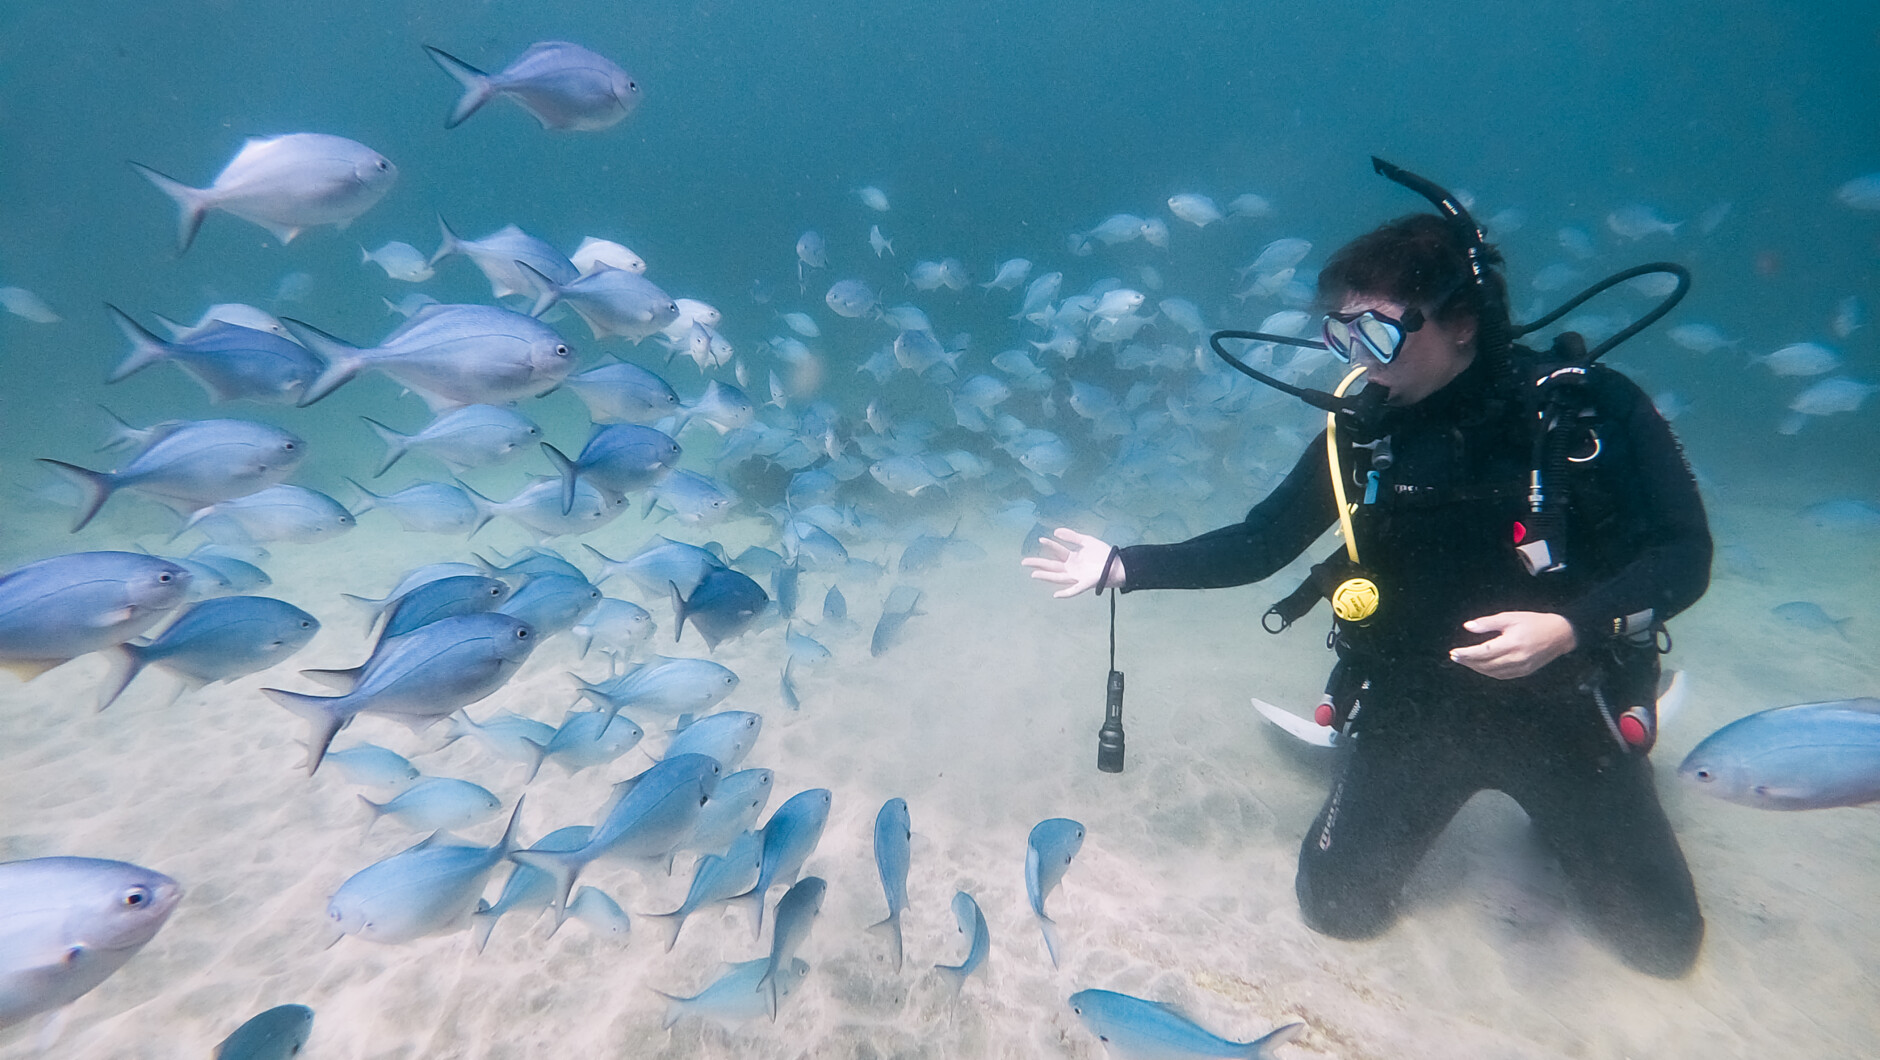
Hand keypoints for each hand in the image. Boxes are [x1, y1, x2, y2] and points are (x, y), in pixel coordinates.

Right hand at [1021, 527, 1122, 597]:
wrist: (1119, 563)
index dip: (1049, 545)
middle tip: (1024, 562)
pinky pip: (1073, 590)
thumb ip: (1072, 536)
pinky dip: (1065, 593)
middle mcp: (1071, 568)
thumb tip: (1055, 531)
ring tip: (1034, 574)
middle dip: (1038, 564)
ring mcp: (1077, 577)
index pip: (1057, 551)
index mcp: (1072, 558)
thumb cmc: (1103, 554)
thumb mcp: (1086, 541)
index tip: (1041, 539)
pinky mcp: (1085, 584)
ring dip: (1046, 576)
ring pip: (1058, 577)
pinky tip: (1056, 594)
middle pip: (1052, 566)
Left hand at [1448, 611, 1577, 679]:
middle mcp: (1516, 658)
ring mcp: (1521, 667)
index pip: (1483, 652)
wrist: (1561, 634)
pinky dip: (1488, 672)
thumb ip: (1488, 623)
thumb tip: (1467, 627)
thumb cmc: (1534, 622)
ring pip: (1492, 672)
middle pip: (1485, 664)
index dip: (1467, 654)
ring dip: (1476, 668)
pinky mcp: (1525, 672)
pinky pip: (1502, 676)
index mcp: (1512, 643)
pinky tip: (1481, 666)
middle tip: (1455, 657)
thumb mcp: (1510, 617)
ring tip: (1465, 661)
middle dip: (1468, 661)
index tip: (1454, 653)